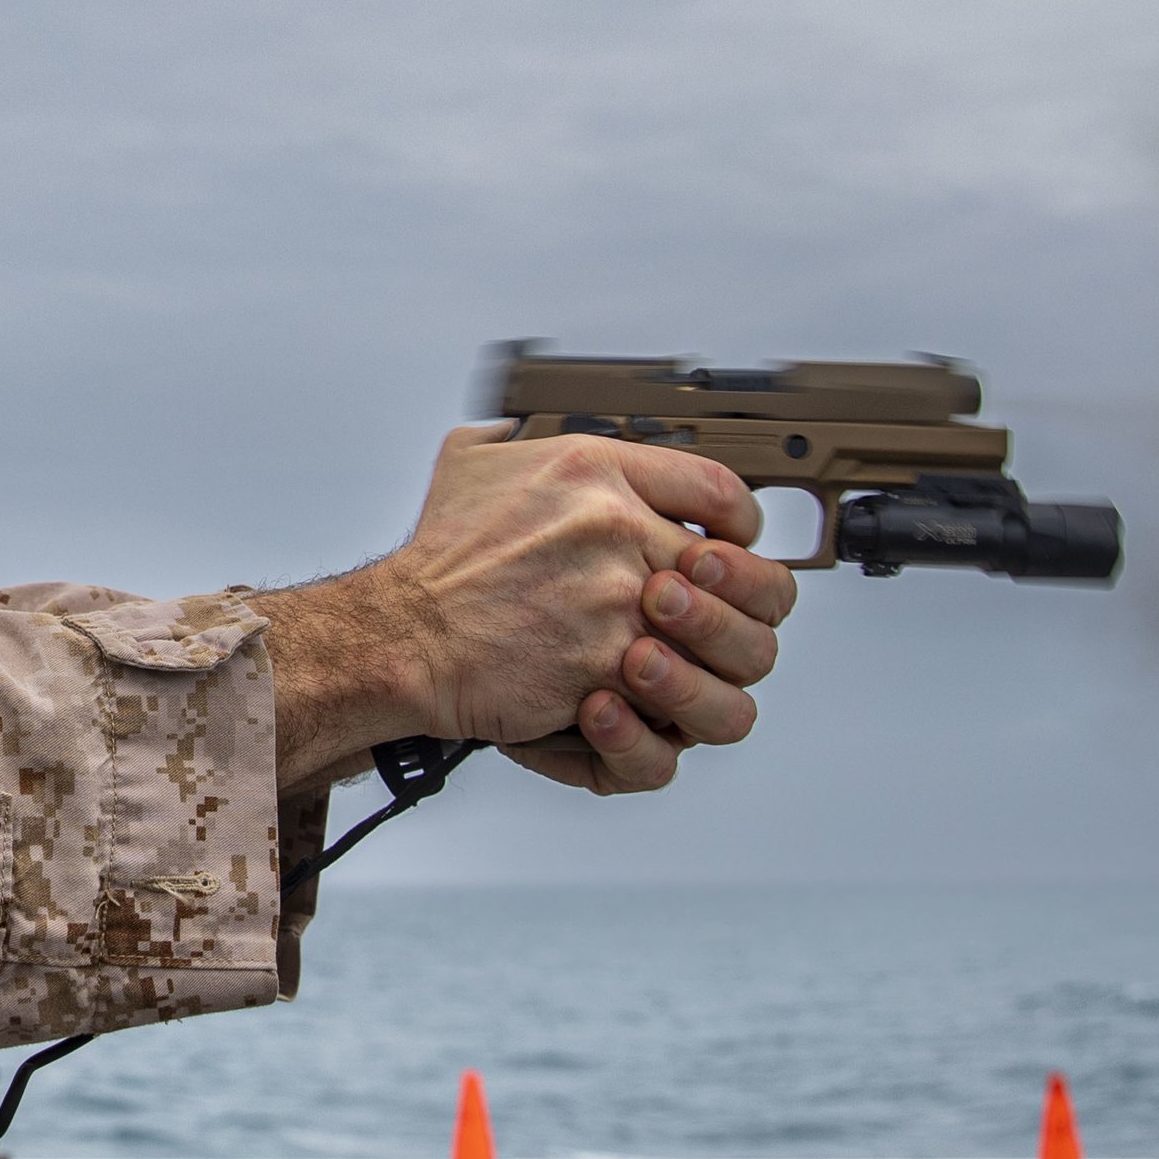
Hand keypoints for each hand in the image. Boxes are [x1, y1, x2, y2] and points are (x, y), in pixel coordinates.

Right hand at [254, 426, 795, 795]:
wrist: (401, 635)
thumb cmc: (436, 559)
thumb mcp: (471, 462)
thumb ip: (518, 440)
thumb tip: (524, 432)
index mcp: (602, 472)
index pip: (723, 491)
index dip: (739, 530)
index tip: (724, 552)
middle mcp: (625, 533)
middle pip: (756, 580)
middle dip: (747, 610)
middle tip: (711, 623)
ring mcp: (625, 609)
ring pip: (741, 658)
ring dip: (717, 672)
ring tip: (669, 672)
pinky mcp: (608, 673)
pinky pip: (675, 718)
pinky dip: (658, 726)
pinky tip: (624, 708)